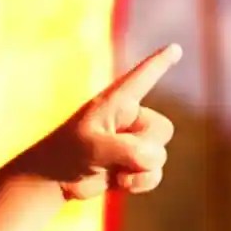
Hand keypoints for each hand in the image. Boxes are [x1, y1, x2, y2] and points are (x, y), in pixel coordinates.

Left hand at [18, 44, 181, 199]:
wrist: (56, 180)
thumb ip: (126, 148)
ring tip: (110, 168)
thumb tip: (150, 158)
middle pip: (162, 129)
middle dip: (143, 147)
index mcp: (116, 102)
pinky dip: (141, 182)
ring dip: (138, 169)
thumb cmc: (67, 152)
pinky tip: (119, 181)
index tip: (174, 48)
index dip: (160, 63)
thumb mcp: (93, 146)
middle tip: (111, 152)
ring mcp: (134, 141)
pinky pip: (155, 174)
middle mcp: (129, 117)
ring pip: (160, 155)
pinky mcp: (135, 164)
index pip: (142, 78)